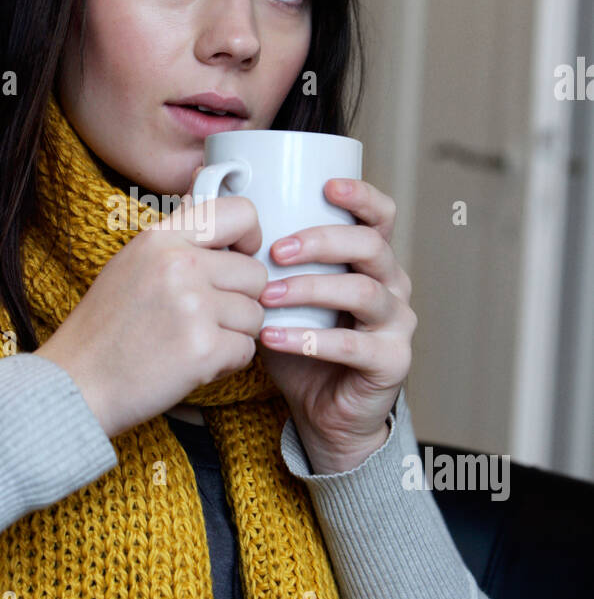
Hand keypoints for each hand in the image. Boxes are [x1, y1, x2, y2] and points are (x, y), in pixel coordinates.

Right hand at [36, 190, 267, 438]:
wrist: (78, 383)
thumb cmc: (105, 327)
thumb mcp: (132, 262)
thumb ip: (176, 233)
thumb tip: (203, 187)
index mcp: (160, 238)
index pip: (239, 213)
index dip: (251, 237)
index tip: (240, 256)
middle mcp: (180, 265)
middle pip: (255, 274)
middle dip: (240, 300)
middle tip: (205, 317)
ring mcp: (194, 306)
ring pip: (255, 315)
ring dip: (234, 333)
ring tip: (192, 341)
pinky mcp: (204, 348)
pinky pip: (247, 350)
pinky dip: (227, 362)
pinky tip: (192, 363)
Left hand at [256, 177, 416, 472]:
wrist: (321, 412)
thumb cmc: (300, 343)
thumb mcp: (275, 292)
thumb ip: (253, 252)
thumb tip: (202, 198)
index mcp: (370, 260)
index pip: (381, 216)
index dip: (361, 196)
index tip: (327, 186)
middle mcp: (392, 284)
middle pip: (370, 245)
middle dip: (321, 241)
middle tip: (276, 250)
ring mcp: (397, 324)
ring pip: (363, 290)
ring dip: (310, 288)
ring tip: (267, 296)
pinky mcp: (392, 362)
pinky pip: (353, 346)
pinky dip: (309, 340)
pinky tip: (273, 337)